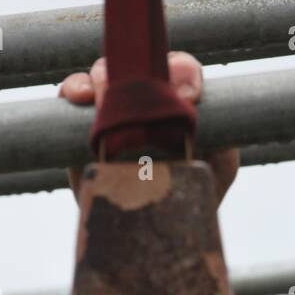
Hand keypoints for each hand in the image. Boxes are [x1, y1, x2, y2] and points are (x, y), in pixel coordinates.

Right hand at [57, 52, 239, 206]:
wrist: (154, 231)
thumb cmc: (192, 194)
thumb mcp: (219, 167)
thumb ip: (222, 136)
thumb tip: (192, 106)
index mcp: (179, 99)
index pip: (182, 68)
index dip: (184, 71)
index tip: (188, 96)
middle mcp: (145, 96)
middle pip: (138, 63)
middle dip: (138, 72)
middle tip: (141, 99)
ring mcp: (111, 107)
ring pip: (103, 71)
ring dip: (102, 78)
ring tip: (104, 101)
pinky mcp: (80, 124)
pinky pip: (72, 93)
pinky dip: (74, 88)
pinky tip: (80, 97)